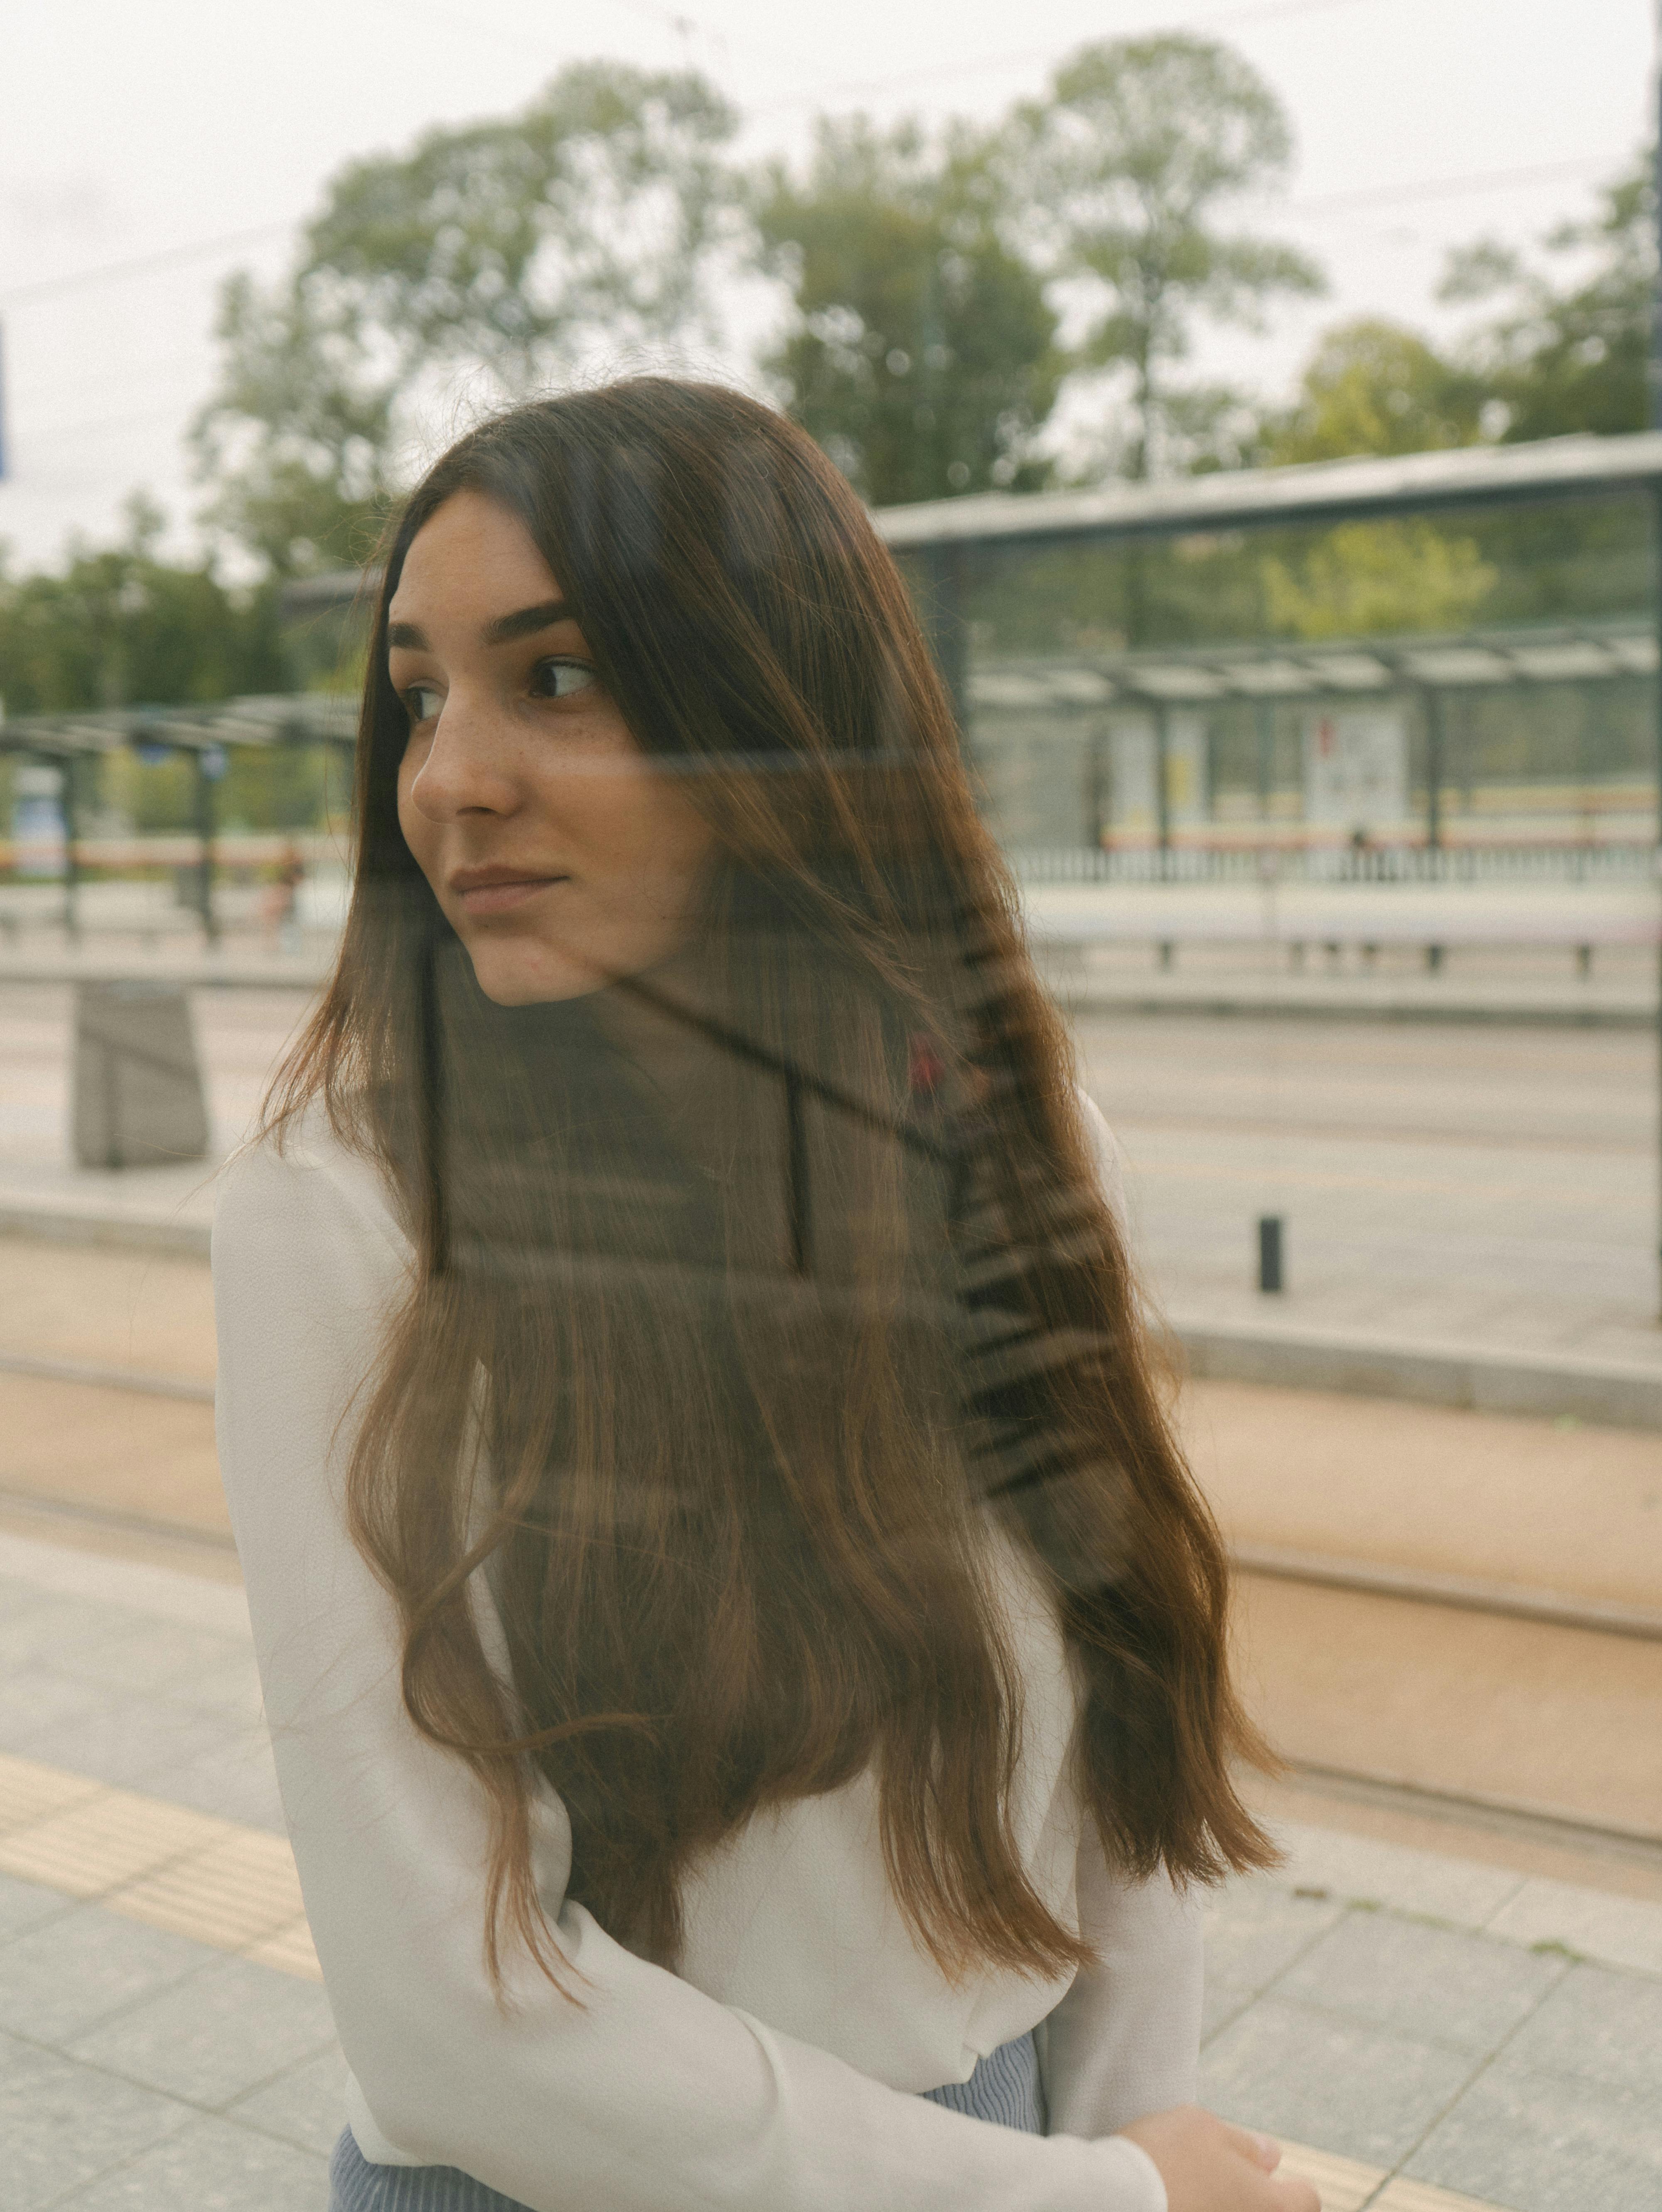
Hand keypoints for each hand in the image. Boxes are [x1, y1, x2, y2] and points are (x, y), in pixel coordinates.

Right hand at [1118, 2106, 1319, 2211]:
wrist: (1114, 2199)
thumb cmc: (1164, 2158)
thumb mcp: (1205, 2128)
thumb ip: (1245, 2145)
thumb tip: (1270, 2156)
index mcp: (1272, 2206)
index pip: (1307, 2201)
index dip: (1291, 2186)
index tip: (1270, 2176)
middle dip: (1255, 2200)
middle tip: (1229, 2184)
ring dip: (1225, 2207)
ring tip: (1196, 2194)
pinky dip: (1198, 2211)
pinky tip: (1180, 2204)